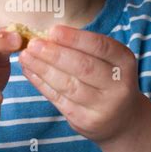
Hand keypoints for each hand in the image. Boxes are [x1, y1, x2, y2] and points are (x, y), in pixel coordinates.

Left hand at [19, 24, 142, 146]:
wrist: (122, 120)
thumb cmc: (108, 80)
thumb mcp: (109, 61)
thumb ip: (84, 49)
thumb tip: (47, 35)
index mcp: (125, 62)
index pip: (101, 47)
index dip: (76, 38)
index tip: (52, 30)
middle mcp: (118, 85)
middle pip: (83, 67)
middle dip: (55, 54)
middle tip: (33, 44)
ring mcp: (103, 106)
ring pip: (69, 85)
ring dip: (43, 69)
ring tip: (26, 56)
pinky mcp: (86, 120)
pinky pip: (59, 99)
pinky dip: (41, 84)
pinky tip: (30, 72)